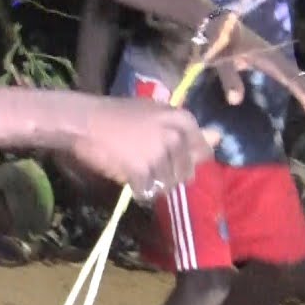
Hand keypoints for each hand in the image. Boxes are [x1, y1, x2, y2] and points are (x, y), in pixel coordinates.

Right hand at [68, 97, 219, 201]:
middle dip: (168, 174)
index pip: (202, 152)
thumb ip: (186, 129)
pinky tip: (125, 174)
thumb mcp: (156, 113)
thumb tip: (220, 137)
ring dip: (151, 183)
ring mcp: (159, 154)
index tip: (170, 158)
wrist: (84, 121)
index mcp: (183, 119)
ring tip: (132, 167)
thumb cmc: (117, 114)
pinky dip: (136, 189)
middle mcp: (176, 136)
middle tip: (145, 162)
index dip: (186, 159)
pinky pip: (147, 192)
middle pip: (185, 173)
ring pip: (167, 185)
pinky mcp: (142, 171)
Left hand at [200, 15, 304, 131]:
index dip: (304, 95)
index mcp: (268, 59)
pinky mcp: (275, 65)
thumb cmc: (217, 41)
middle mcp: (278, 61)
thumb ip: (228, 78)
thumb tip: (236, 101)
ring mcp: (278, 62)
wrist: (218, 23)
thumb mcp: (219, 59)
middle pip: (303, 82)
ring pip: (304, 81)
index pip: (291, 80)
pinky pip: (297, 80)